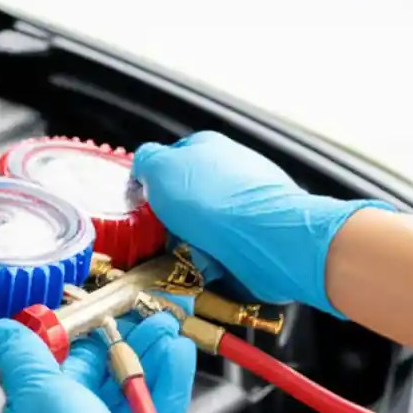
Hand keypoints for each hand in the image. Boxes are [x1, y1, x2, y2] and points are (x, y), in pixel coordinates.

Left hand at [0, 313, 197, 412]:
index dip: (86, 326)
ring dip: (150, 358)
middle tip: (154, 314)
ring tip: (170, 330)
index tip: (111, 304)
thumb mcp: (41, 399)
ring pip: (128, 390)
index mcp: (35, 407)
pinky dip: (165, 389)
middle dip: (127, 339)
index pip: (58, 354)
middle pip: (98, 370)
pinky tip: (177, 364)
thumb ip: (24, 358)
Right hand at [132, 131, 393, 315]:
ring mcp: (246, 205)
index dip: (152, 181)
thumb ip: (145, 162)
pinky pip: (220, 253)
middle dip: (171, 219)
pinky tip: (210, 266)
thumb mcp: (160, 169)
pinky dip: (211, 263)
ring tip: (187, 253)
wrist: (270, 240)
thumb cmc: (216, 202)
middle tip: (162, 232)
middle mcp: (231, 171)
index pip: (170, 159)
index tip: (142, 201)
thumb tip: (142, 168)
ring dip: (188, 245)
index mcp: (207, 146)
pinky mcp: (256, 237)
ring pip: (200, 229)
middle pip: (185, 198)